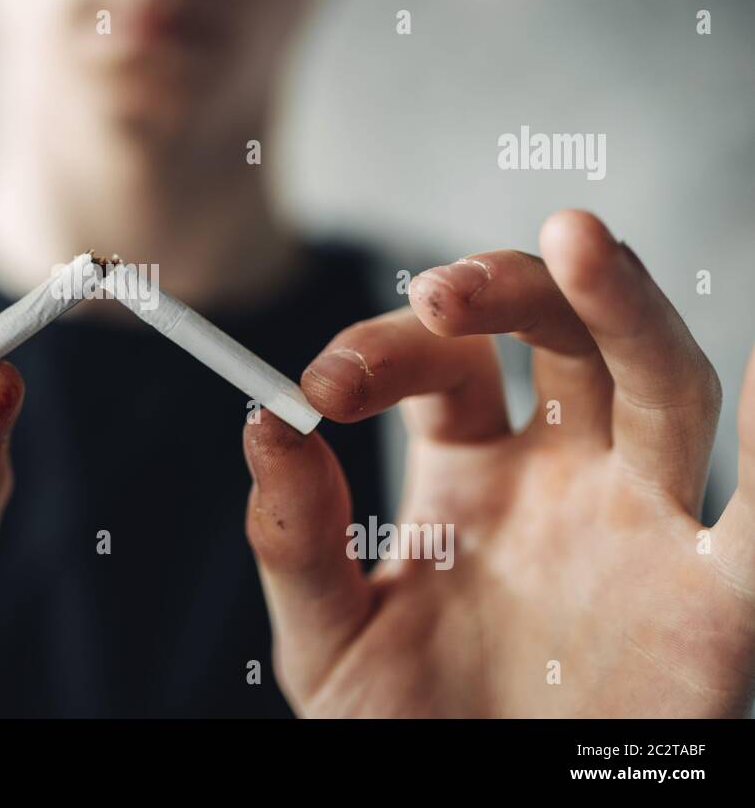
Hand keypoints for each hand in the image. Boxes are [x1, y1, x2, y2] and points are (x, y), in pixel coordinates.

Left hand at [244, 209, 754, 715]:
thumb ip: (294, 539)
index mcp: (470, 475)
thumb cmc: (405, 735)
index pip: (446, 365)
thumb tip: (262, 422)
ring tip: (576, 237)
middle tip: (438, 291)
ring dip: (625, 305)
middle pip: (563, 338)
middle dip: (508, 289)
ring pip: (661, 382)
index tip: (322, 386)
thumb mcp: (326, 641)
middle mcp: (564, 478)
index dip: (388, 350)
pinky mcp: (713, 603)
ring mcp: (642, 526)